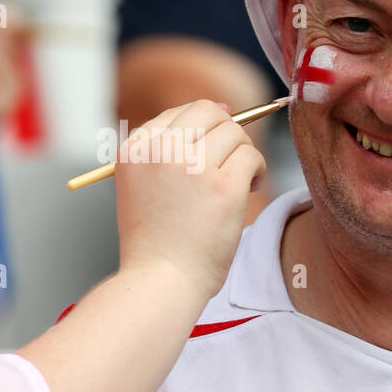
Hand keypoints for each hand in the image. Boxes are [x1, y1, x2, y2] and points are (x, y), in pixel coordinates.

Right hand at [114, 99, 265, 299]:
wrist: (160, 283)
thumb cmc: (157, 242)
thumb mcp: (144, 185)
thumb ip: (170, 148)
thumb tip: (222, 109)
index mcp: (134, 150)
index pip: (177, 114)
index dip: (202, 130)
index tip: (210, 157)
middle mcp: (159, 151)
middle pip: (207, 112)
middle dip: (226, 134)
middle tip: (228, 166)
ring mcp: (190, 166)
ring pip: (234, 133)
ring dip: (243, 155)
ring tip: (238, 184)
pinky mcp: (222, 186)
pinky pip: (252, 156)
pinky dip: (257, 171)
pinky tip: (249, 190)